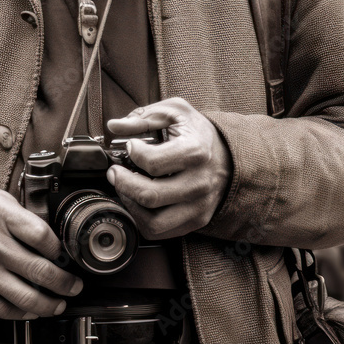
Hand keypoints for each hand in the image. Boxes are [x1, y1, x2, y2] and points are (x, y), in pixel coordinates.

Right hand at [0, 181, 83, 319]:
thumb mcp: (0, 198)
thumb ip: (25, 216)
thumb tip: (53, 240)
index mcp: (1, 217)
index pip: (42, 236)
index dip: (60, 250)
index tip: (66, 255)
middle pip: (39, 269)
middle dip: (64, 283)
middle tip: (74, 286)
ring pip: (24, 296)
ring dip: (49, 304)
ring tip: (59, 303)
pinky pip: (1, 309)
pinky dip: (21, 313)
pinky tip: (32, 310)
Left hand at [105, 97, 230, 239]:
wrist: (228, 156)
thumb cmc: (198, 134)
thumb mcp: (175, 112)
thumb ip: (144, 116)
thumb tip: (115, 126)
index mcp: (195, 152)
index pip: (152, 162)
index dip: (133, 153)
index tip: (130, 146)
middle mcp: (199, 183)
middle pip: (149, 195)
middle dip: (122, 183)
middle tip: (115, 172)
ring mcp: (198, 206)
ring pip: (153, 222)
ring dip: (130, 206)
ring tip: (125, 190)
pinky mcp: (196, 220)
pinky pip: (160, 232)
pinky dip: (141, 220)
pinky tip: (138, 203)